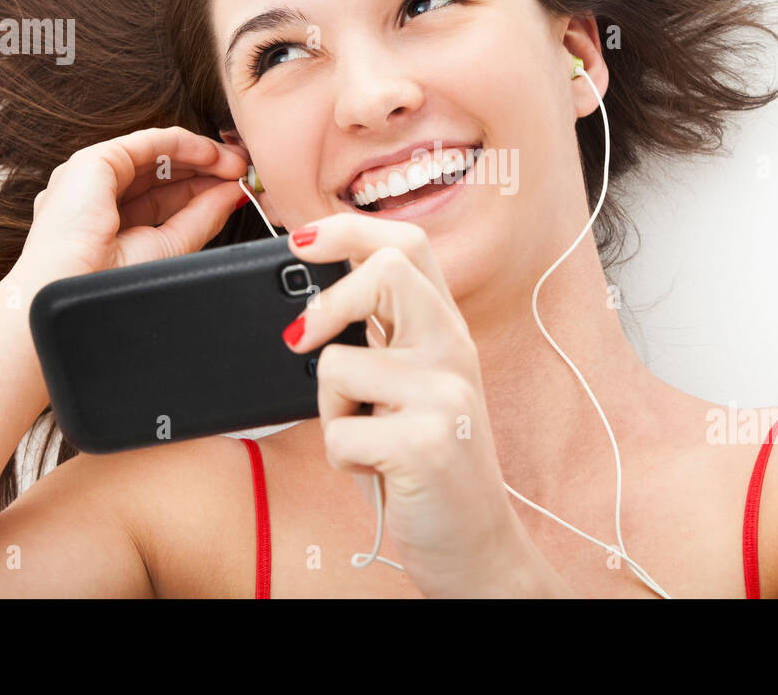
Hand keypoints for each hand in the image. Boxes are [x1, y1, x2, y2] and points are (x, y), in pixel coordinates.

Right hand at [16, 126, 247, 290]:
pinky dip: (184, 145)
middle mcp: (96, 198)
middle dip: (207, 170)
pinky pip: (148, 143)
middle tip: (244, 170)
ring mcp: (92, 178)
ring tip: (236, 164)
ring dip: (202, 156)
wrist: (73, 293)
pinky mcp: (93, 161)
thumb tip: (234, 194)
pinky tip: (213, 155)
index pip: (165, 198)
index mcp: (108, 224)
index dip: (204, 191)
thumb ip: (201, 218)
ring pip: (157, 155)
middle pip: (162, 174)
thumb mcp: (170, 247)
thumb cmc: (107, 285)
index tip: (239, 190)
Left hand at [281, 212, 562, 596]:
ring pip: (339, 365)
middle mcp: (453, 352)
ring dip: (331, 412)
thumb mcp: (414, 393)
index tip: (301, 238)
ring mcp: (445, 395)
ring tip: (367, 440)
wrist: (477, 548)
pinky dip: (342, 459)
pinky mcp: (427, 442)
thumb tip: (314, 307)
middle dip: (327, 301)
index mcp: (447, 333)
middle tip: (301, 338)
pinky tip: (377, 471)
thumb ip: (383, 343)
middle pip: (387, 269)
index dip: (349, 229)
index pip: (408, 245)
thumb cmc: (429, 471)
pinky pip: (340, 432)